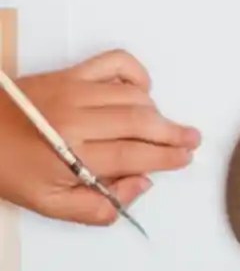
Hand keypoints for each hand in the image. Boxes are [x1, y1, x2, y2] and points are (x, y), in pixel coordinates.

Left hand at [0, 51, 200, 224]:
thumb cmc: (8, 168)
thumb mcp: (48, 205)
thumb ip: (97, 207)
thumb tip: (140, 185)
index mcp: (70, 154)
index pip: (134, 155)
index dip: (166, 158)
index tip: (184, 158)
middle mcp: (76, 118)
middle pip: (141, 123)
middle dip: (173, 134)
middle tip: (191, 140)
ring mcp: (74, 89)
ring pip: (134, 97)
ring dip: (156, 112)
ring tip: (163, 127)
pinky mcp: (70, 72)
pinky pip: (116, 63)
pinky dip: (137, 75)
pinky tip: (140, 91)